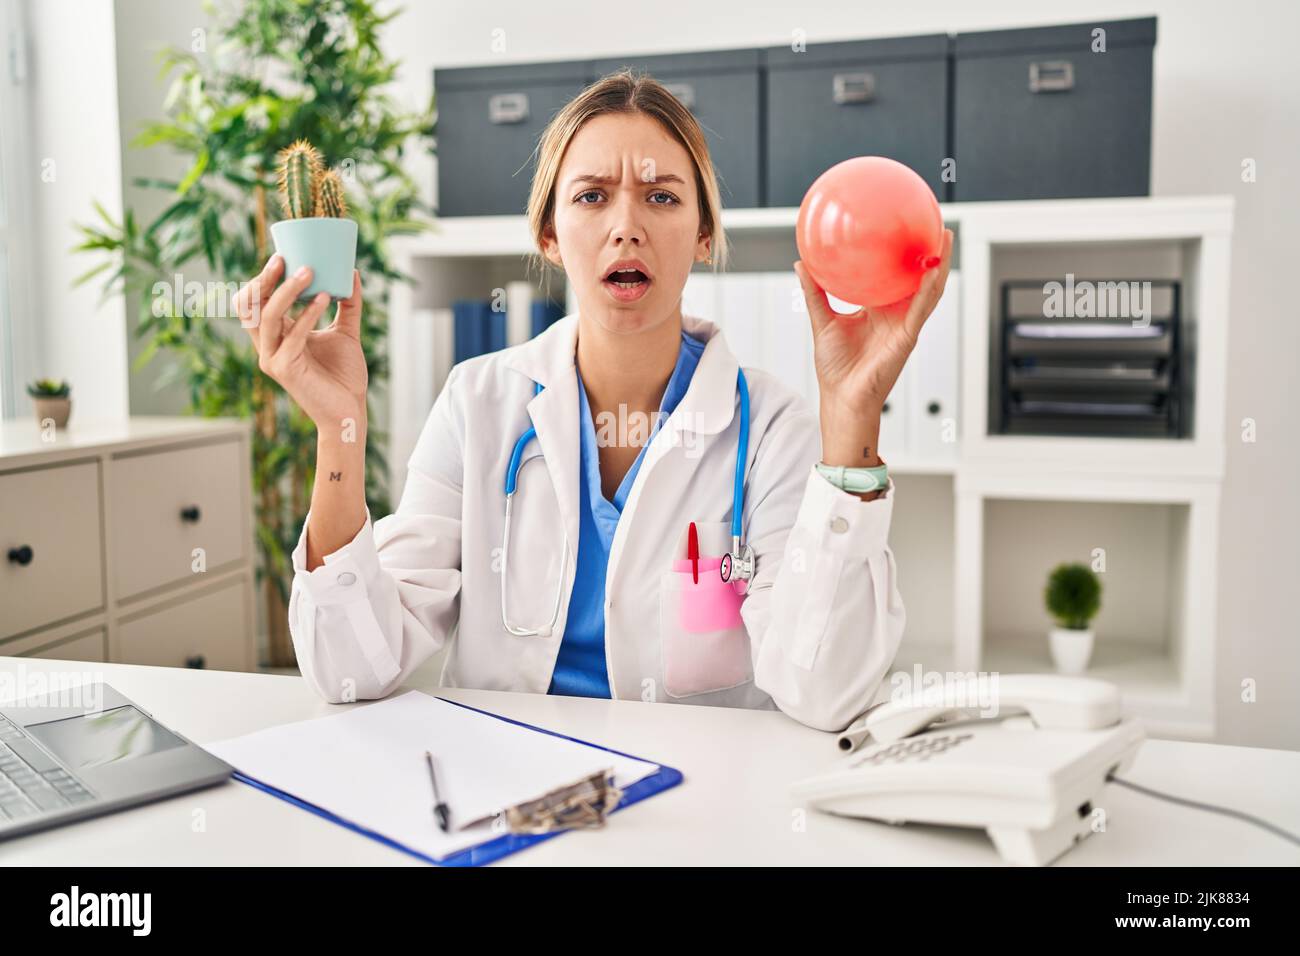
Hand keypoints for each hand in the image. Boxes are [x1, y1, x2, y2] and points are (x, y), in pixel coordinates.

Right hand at [234, 255, 368, 431]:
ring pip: (265, 316)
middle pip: (248, 305)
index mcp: (277, 334)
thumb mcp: (346, 332)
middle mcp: (268, 345)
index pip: (254, 300)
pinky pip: (292, 335)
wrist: (350, 410)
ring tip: (309, 272)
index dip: (262, 278)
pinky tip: (325, 298)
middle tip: (286, 259)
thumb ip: (348, 304)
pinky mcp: (284, 370)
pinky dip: (307, 314)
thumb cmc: (344, 375)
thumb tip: (352, 271)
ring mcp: (272, 358)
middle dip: (263, 279)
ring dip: (286, 291)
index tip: (283, 256)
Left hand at [795, 228, 953, 417]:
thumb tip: (802, 263)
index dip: (904, 254)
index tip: (906, 228)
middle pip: (919, 278)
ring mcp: (905, 324)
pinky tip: (933, 270)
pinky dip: (929, 288)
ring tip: (945, 238)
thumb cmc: (835, 366)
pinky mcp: (908, 336)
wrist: (841, 396)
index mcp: (879, 309)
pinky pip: (921, 309)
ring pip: (929, 289)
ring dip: (940, 264)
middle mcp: (897, 314)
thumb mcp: (822, 320)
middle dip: (931, 252)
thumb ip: (815, 292)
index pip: (896, 276)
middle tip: (935, 223)